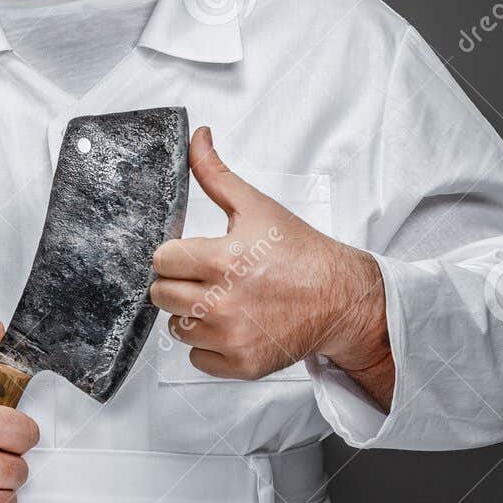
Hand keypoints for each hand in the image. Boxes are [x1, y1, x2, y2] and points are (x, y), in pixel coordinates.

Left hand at [151, 128, 394, 409]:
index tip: (190, 254)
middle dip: (178, 283)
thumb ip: (216, 175)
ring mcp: (232, 338)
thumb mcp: (257, 207)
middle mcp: (224, 303)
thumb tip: (197, 137)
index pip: (161, 260)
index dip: (173, 254)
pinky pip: (197, 358)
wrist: (341, 297)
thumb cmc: (300, 253)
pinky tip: (232, 325)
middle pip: (161, 295)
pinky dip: (209, 345)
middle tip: (206, 277)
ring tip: (221, 300)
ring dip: (191, 315)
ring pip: (176, 328)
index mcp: (224, 259)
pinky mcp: (241, 365)